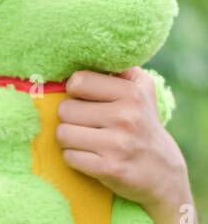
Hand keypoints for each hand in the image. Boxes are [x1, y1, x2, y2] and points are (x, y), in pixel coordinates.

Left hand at [56, 67, 196, 223]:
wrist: (162, 173)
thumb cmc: (142, 125)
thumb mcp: (141, 90)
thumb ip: (117, 69)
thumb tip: (82, 51)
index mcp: (131, 93)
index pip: (78, 81)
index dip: (75, 92)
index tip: (86, 100)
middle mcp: (126, 116)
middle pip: (65, 109)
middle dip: (71, 118)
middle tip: (88, 125)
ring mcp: (117, 143)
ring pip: (62, 133)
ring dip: (69, 139)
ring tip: (87, 141)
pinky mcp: (109, 168)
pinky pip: (69, 157)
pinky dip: (75, 158)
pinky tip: (91, 157)